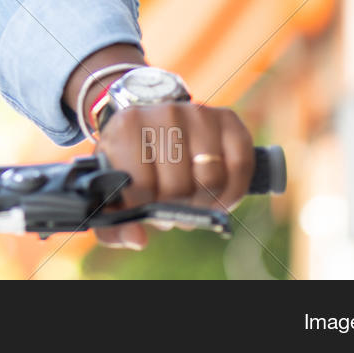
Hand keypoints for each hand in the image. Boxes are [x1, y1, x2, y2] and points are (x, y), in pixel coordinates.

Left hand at [91, 102, 253, 249]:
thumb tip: (138, 240)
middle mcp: (164, 113)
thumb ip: (113, 223)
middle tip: (173, 210)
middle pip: (180, 187)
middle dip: (178, 210)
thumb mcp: (112, 188)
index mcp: (127, 126)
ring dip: (206, 204)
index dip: (149, 209)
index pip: (143, 186)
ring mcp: (198, 113)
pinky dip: (233, 192)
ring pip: (212, 180)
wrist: (151, 123)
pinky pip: (241, 166)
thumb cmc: (130, 163)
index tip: (149, 209)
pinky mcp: (227, 118)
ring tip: (192, 202)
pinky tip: (218, 197)